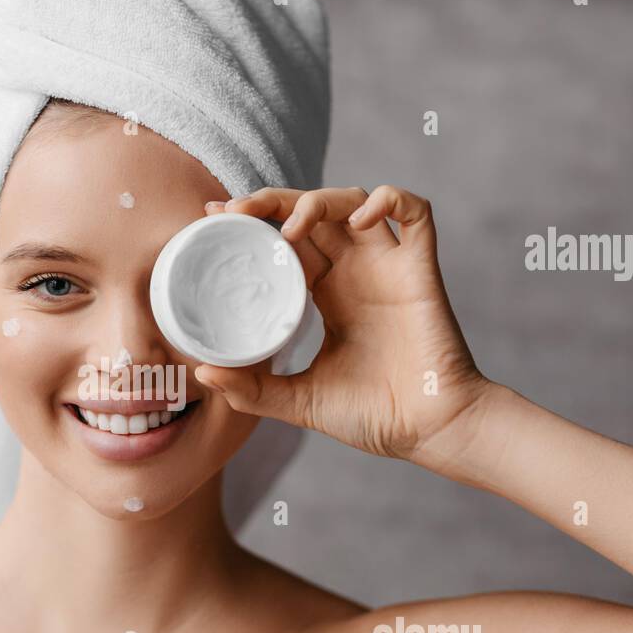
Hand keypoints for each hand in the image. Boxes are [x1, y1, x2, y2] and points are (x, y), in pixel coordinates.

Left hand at [195, 185, 494, 464]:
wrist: (428, 432)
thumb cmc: (373, 417)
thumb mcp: (298, 402)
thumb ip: (253, 389)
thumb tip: (203, 371)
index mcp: (326, 293)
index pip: (286, 239)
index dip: (254, 222)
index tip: (215, 217)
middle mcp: (355, 271)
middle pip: (311, 211)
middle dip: (271, 201)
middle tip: (234, 211)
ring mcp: (388, 265)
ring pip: (354, 200)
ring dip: (319, 200)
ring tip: (290, 228)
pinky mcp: (421, 269)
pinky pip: (415, 212)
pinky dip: (389, 200)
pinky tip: (359, 218)